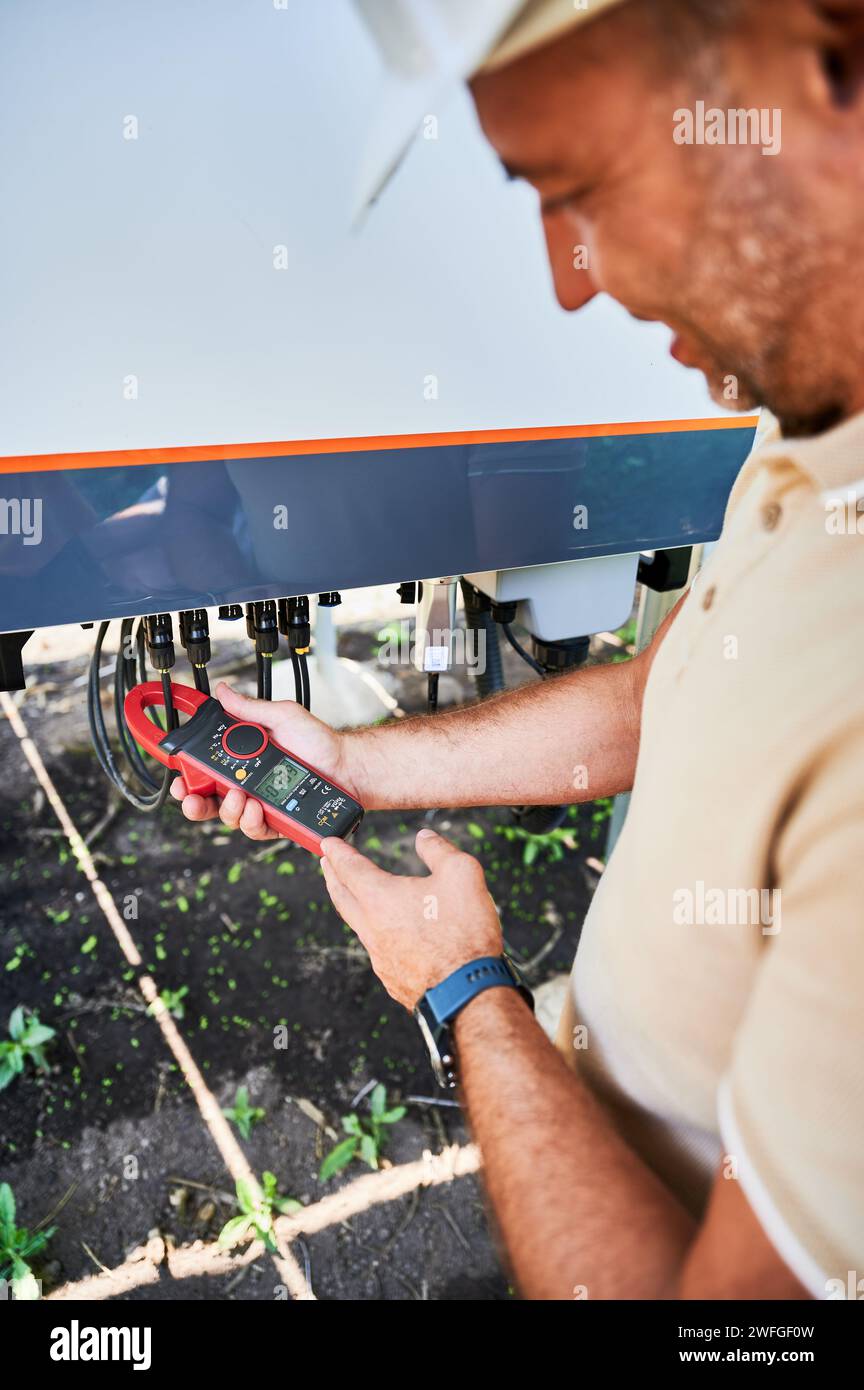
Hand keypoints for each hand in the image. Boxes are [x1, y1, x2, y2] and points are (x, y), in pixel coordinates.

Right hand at [170, 681, 356, 840]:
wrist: (346, 766)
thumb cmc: (318, 742)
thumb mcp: (281, 716)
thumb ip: (249, 708)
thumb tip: (223, 691)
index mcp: (242, 760)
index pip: (205, 772)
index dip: (188, 780)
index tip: (179, 780)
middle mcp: (247, 783)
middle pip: (208, 801)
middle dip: (194, 804)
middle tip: (193, 799)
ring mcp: (260, 804)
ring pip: (229, 817)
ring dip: (227, 810)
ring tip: (239, 797)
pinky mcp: (276, 821)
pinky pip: (255, 829)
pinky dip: (252, 821)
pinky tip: (257, 808)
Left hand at [320, 828, 502, 1009]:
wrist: (466, 992)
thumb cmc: (464, 933)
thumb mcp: (461, 874)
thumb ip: (438, 850)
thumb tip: (424, 838)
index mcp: (381, 898)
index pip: (349, 868)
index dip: (337, 852)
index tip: (327, 843)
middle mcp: (371, 927)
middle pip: (342, 897)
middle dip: (332, 876)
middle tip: (326, 863)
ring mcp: (379, 955)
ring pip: (358, 924)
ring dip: (352, 904)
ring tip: (355, 895)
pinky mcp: (391, 977)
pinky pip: (376, 948)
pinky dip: (374, 932)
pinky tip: (386, 933)